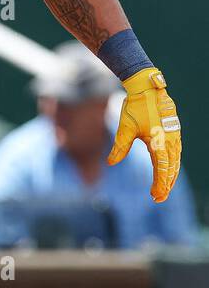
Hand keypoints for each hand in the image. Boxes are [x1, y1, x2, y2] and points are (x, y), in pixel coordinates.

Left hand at [108, 68, 181, 202]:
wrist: (148, 89)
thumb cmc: (135, 108)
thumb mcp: (125, 128)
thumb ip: (120, 147)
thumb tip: (110, 163)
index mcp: (159, 143)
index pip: (162, 170)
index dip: (159, 185)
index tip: (155, 196)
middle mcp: (170, 142)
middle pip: (171, 170)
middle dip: (165, 185)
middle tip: (158, 198)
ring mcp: (174, 138)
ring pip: (175, 163)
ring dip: (170, 177)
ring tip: (163, 189)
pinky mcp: (174, 133)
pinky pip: (176, 154)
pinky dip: (173, 165)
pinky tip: (168, 171)